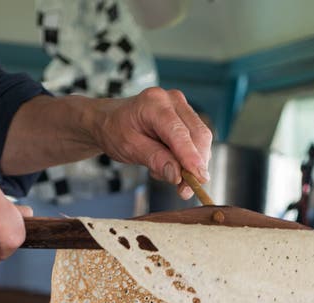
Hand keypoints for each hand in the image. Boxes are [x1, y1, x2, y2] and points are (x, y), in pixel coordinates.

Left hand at [88, 88, 212, 198]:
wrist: (111, 120)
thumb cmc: (116, 131)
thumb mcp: (129, 148)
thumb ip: (155, 160)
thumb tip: (177, 176)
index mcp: (154, 103)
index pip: (179, 132)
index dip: (191, 157)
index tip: (199, 179)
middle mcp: (172, 100)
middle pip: (198, 135)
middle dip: (196, 165)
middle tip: (185, 191)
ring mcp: (182, 107)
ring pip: (201, 140)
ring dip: (192, 164)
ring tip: (165, 172)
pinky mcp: (186, 117)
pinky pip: (196, 142)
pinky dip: (188, 159)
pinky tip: (169, 162)